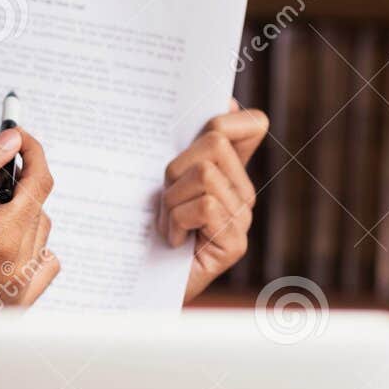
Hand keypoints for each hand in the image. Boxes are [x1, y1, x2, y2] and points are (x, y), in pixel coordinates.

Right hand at [0, 127, 59, 306]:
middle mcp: (16, 272)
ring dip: (21, 214)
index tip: (19, 140)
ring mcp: (17, 294)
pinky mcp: (12, 307)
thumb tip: (9, 142)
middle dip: (18, 184)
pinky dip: (29, 247)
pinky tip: (2, 240)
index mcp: (0, 242)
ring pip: (40, 237)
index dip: (32, 154)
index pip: (38, 185)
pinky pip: (41, 269)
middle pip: (39, 209)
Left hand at [158, 101, 268, 301]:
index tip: (201, 124)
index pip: (251, 124)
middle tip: (163, 199)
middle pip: (214, 141)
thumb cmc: (141, 233)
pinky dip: (176, 221)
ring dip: (171, 199)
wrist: (137, 287)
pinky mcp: (234, 243)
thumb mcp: (156, 181)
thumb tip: (220, 101)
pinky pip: (204, 205)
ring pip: (205, 173)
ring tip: (165, 224)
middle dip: (175, 167)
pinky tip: (171, 241)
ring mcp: (242, 218)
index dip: (227, 116)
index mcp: (227, 172)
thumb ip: (180, 148)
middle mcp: (241, 192)